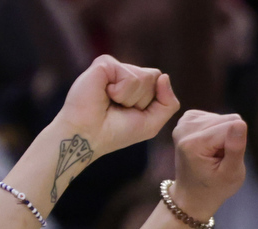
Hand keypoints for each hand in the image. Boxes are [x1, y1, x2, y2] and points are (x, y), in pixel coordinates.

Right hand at [54, 56, 177, 165]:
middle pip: (153, 77)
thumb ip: (168, 103)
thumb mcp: (152, 123)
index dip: (151, 101)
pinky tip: (105, 94)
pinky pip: (130, 77)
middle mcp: (125, 72)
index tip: (133, 112)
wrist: (89, 135)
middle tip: (120, 108)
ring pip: (144, 77)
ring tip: (112, 102)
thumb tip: (165, 76)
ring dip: (130, 98)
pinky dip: (121, 92)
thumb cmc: (117, 131)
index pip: (159, 80)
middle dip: (142, 100)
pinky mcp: (104, 63)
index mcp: (136, 84)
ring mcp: (114, 67)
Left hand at [169, 108, 247, 221]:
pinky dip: (217, 131)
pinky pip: (214, 117)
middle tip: (221, 158)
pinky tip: (210, 146)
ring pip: (222, 118)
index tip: (226, 161)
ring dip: (224, 135)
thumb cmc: (214, 188)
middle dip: (230, 138)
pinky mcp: (187, 118)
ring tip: (214, 154)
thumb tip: (241, 123)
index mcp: (194, 143)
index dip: (236, 144)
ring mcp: (184, 121)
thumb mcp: (231, 174)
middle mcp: (185, 127)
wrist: (192, 194)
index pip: (231, 127)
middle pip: (227, 120)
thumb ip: (236, 148)